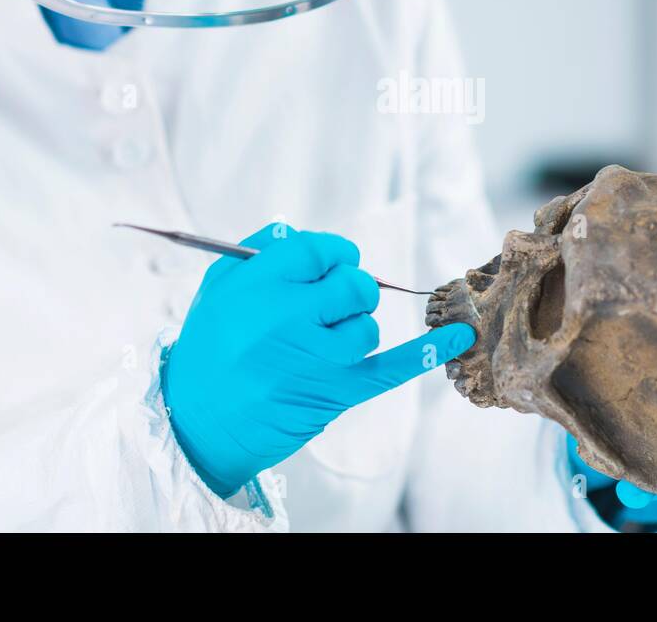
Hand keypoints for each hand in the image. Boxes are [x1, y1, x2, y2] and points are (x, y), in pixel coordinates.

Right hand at [163, 223, 474, 496]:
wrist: (196, 423)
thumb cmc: (211, 346)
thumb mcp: (219, 285)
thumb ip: (262, 249)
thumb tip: (307, 235)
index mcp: (257, 284)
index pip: (323, 250)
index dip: (333, 257)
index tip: (327, 268)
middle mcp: (286, 318)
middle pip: (355, 284)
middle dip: (350, 291)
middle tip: (326, 308)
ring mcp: (313, 359)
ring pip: (368, 327)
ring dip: (352, 331)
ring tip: (317, 346)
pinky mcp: (334, 394)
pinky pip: (391, 367)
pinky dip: (427, 352)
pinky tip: (460, 336)